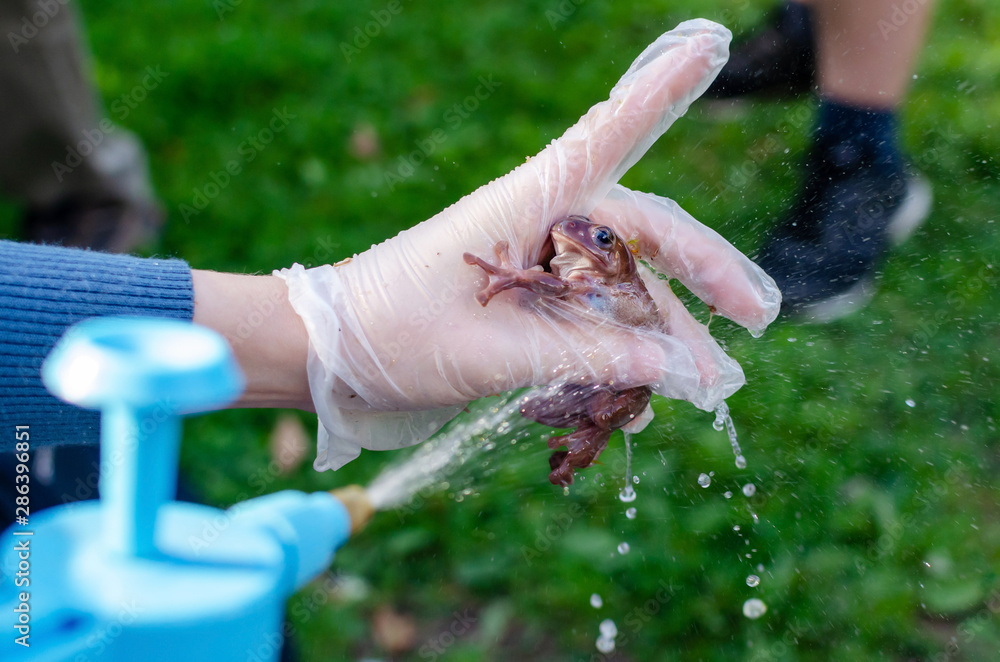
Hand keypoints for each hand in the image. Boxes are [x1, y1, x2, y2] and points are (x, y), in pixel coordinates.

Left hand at [277, 19, 779, 469]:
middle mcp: (543, 226)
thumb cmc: (389, 337)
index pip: (609, 137)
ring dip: (670, 336)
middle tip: (758, 316)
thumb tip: (677, 369)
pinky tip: (643, 402)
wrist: (329, 359)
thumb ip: (583, 357)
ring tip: (712, 387)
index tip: (711, 42)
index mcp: (526, 204)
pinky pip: (595, 326)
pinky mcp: (531, 307)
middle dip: (707, 275)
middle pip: (646, 235)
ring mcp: (539, 268)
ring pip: (627, 291)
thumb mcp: (486, 354)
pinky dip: (623, 360)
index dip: (662, 92)